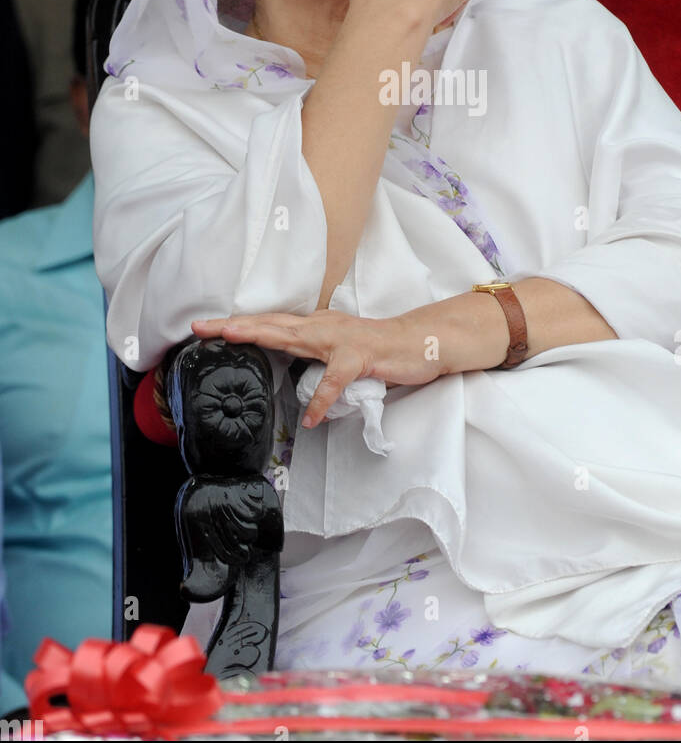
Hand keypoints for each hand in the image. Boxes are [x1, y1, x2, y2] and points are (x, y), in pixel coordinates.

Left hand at [190, 309, 442, 427]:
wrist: (419, 342)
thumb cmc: (378, 348)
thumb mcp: (336, 349)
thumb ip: (310, 353)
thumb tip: (285, 364)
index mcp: (315, 327)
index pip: (270, 323)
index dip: (237, 324)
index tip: (202, 327)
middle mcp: (322, 327)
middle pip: (272, 323)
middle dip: (235, 324)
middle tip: (200, 326)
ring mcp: (341, 340)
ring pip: (295, 336)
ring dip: (263, 335)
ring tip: (233, 337)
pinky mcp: (361, 357)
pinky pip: (336, 381)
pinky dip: (322, 399)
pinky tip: (310, 419)